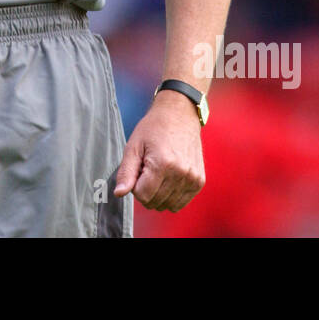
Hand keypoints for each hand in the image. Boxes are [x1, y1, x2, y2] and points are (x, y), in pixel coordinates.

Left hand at [112, 89, 204, 210]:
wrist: (180, 114)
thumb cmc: (153, 128)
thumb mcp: (134, 146)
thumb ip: (125, 172)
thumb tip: (119, 194)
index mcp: (163, 164)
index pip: (142, 196)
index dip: (135, 185)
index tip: (138, 169)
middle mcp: (180, 173)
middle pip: (155, 203)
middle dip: (146, 190)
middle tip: (147, 169)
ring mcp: (192, 178)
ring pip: (168, 206)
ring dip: (159, 194)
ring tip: (159, 173)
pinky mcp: (199, 181)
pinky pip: (180, 203)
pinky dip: (171, 196)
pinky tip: (169, 178)